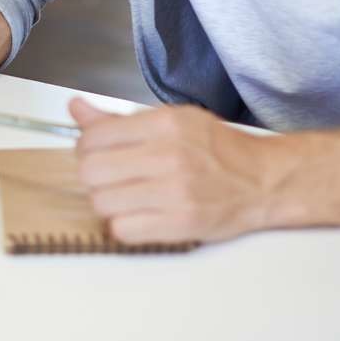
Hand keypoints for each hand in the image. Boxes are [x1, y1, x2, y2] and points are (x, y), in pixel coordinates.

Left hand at [70, 98, 279, 243]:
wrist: (263, 180)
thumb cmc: (218, 149)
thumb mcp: (172, 120)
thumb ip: (120, 120)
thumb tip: (76, 110)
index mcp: (163, 124)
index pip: (93, 138)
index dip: (87, 149)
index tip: (97, 154)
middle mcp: (168, 156)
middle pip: (90, 172)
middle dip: (93, 177)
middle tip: (109, 178)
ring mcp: (175, 192)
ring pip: (101, 203)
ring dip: (107, 203)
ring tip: (125, 198)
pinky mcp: (181, 223)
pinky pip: (123, 230)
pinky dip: (123, 226)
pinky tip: (138, 216)